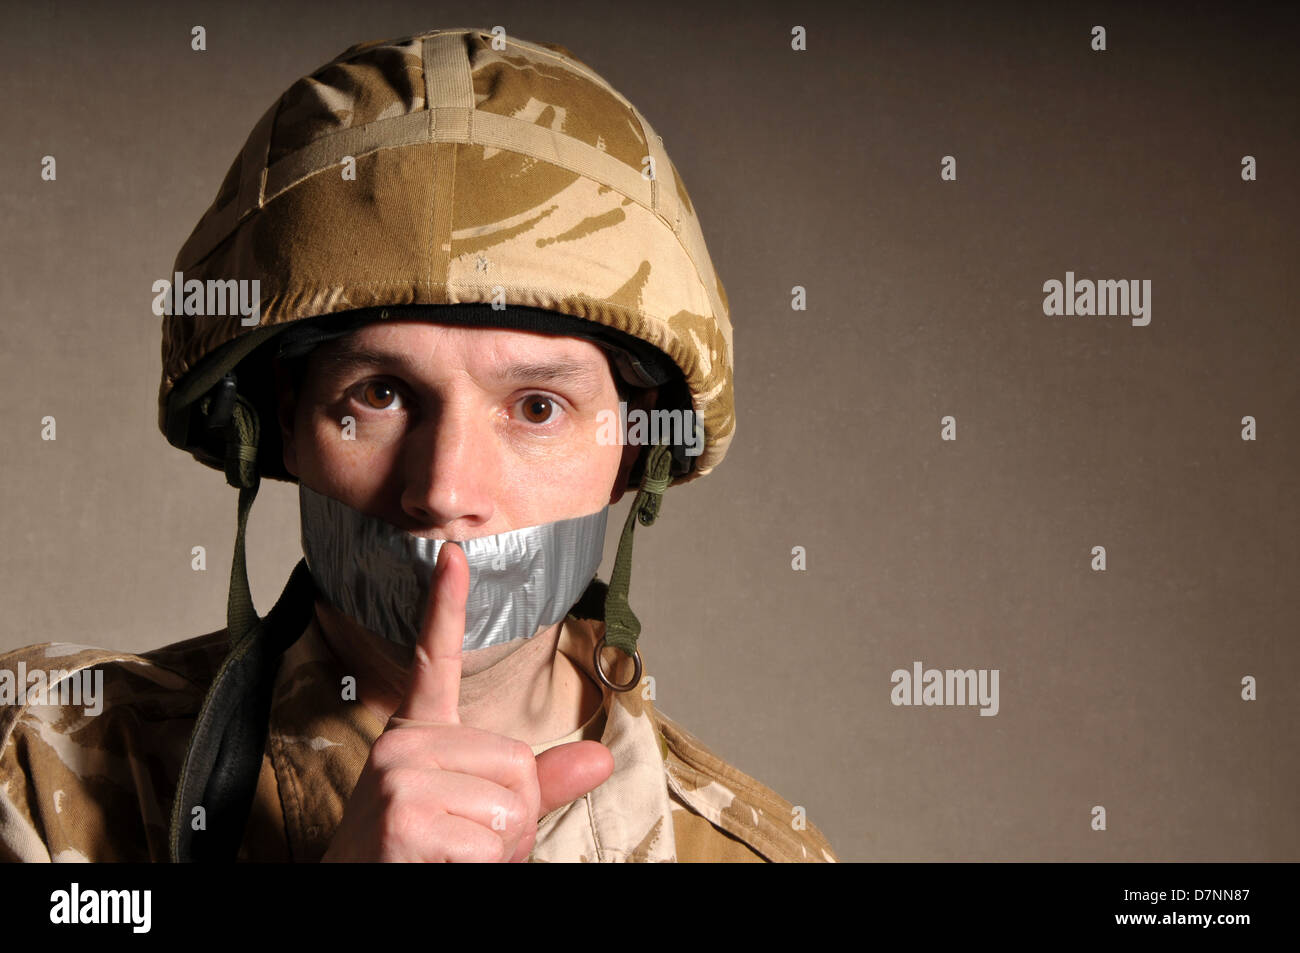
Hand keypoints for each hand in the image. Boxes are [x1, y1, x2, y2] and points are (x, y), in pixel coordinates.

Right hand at [322, 540, 613, 861]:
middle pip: (517, 761)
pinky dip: (483, 870)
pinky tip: (440, 869)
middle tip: (467, 843)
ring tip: (452, 858)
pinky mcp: (404, 818)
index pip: (435, 660)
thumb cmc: (419, 858)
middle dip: (515, 818)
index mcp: (417, 735)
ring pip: (511, 807)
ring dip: (501, 849)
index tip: (453, 554)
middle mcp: (402, 746)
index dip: (447, 605)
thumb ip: (538, 785)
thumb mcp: (477, 814)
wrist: (354, 899)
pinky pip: (491, 843)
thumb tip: (602, 760)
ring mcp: (399, 778)